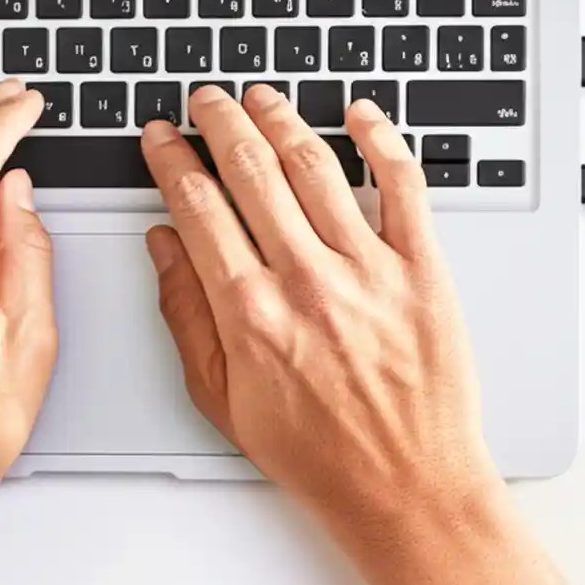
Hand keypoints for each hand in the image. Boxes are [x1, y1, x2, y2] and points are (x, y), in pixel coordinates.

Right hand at [141, 85, 498, 524]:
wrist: (404, 486)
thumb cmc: (317, 454)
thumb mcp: (221, 399)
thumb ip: (186, 316)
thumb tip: (162, 247)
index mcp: (249, 312)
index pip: (197, 207)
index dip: (171, 160)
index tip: (161, 139)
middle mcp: (306, 280)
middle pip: (251, 170)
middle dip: (219, 121)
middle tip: (206, 100)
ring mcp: (368, 270)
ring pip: (315, 166)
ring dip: (281, 119)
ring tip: (261, 98)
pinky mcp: (423, 271)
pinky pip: (403, 185)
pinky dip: (381, 139)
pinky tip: (359, 115)